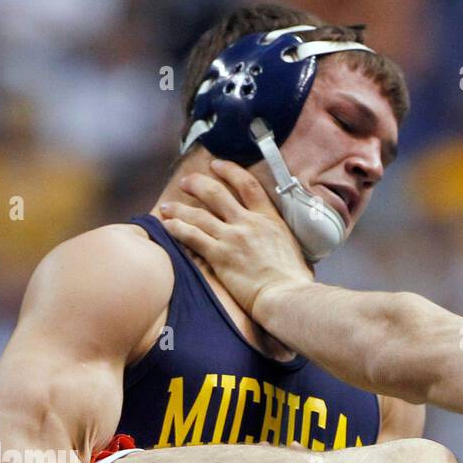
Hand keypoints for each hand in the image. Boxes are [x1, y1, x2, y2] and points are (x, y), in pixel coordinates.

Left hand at [158, 160, 312, 323]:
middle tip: (186, 182)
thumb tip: (282, 242)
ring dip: (179, 208)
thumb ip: (281, 238)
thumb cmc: (295, 281)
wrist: (285, 296)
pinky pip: (192, 236)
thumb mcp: (294, 249)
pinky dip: (177, 228)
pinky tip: (167, 226)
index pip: (247, 184)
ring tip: (167, 206)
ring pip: (198, 215)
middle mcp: (247, 223)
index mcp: (269, 219)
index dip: (229, 171)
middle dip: (197, 184)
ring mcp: (231, 238)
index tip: (216, 165)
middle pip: (216, 193)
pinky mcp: (219, 256)